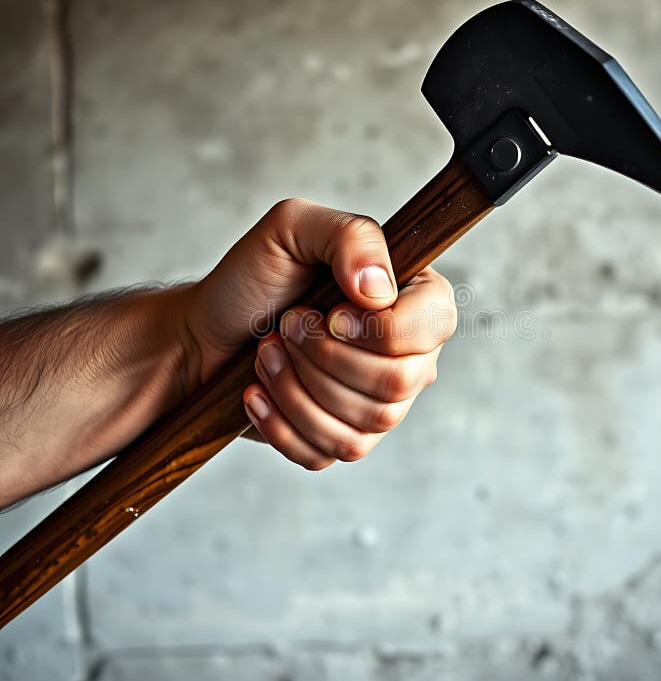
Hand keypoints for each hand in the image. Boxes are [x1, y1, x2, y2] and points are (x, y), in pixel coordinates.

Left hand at [186, 199, 456, 469]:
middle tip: (286, 326)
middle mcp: (407, 353)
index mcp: (410, 297)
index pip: (434, 324)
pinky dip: (283, 423)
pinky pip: (331, 451)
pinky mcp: (344, 438)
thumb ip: (350, 236)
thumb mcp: (293, 228)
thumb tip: (380, 291)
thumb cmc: (253, 279)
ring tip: (268, 353)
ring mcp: (379, 402)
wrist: (207, 333)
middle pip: (398, 382)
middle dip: (324, 357)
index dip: (380, 329)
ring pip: (365, 422)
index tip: (327, 314)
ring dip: (298, 387)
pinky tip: (259, 393)